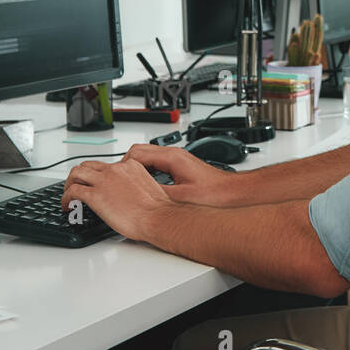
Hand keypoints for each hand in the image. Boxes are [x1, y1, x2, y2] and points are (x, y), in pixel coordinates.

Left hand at [61, 158, 170, 244]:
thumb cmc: (157, 209)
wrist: (157, 217)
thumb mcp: (148, 187)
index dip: (98, 175)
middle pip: (88, 165)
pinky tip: (66, 205)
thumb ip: (134, 184)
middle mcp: (115, 170)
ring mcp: (103, 181)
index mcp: (129, 166)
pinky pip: (73, 191)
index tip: (96, 183)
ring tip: (67, 194)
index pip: (107, 165)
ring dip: (69, 183)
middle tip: (76, 185)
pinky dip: (65, 197)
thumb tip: (126, 194)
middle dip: (79, 175)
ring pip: (76, 173)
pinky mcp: (95, 196)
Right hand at [120, 143, 237, 205]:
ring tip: (129, 186)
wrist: (234, 193)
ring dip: (136, 170)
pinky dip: (147, 173)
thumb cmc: (215, 194)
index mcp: (171, 157)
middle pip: (139, 152)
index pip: (136, 154)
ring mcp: (177, 159)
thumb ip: (157, 193)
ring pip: (148, 158)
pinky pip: (157, 165)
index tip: (115, 179)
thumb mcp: (181, 197)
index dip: (121, 168)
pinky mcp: (181, 167)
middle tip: (118, 183)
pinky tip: (147, 188)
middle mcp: (174, 154)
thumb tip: (138, 197)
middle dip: (126, 167)